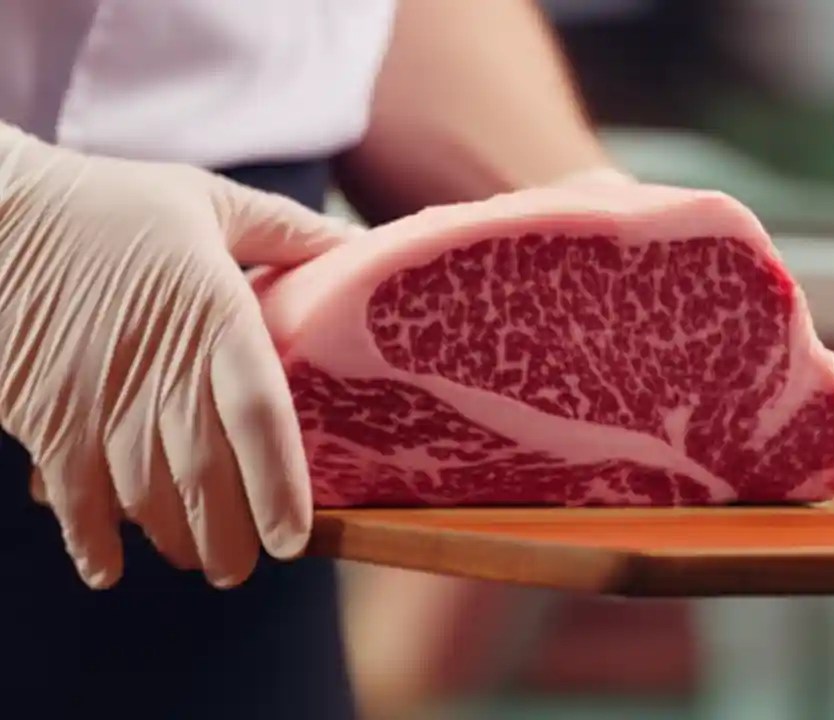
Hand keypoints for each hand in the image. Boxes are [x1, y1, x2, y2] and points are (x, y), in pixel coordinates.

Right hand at [0, 123, 359, 588]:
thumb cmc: (115, 204)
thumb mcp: (214, 201)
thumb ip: (290, 233)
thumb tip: (359, 247)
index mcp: (215, 316)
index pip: (260, 417)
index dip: (279, 486)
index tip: (294, 538)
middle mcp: (161, 367)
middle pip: (206, 477)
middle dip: (229, 537)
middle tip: (244, 568)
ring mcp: (98, 397)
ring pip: (145, 497)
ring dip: (173, 540)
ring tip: (197, 559)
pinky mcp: (43, 414)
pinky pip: (71, 496)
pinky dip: (89, 540)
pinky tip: (108, 569)